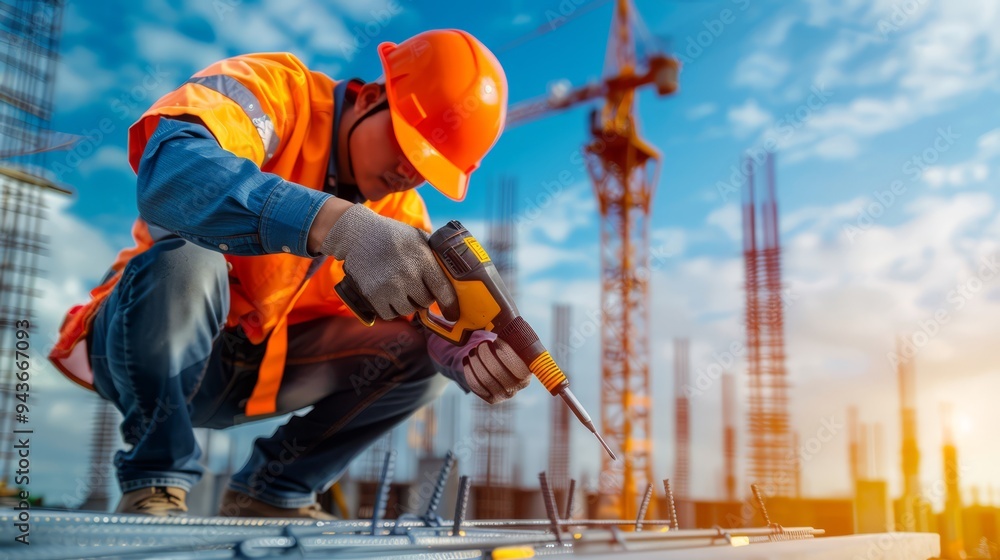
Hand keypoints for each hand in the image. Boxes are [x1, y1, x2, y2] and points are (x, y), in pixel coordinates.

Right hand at [321, 204, 456, 319]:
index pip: (442, 289)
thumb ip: (435, 254)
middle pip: (425, 302)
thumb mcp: (418, 237)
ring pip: (408, 310)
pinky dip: (392, 308)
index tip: (453, 314)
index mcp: (422, 258)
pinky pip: (389, 313)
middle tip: (418, 289)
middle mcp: (407, 274)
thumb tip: (455, 273)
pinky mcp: (372, 295)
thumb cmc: (393, 235)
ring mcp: (388, 286)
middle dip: (424, 298)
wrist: (358, 234)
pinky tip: (390, 295)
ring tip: (403, 290)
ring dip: (408, 304)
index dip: (450, 305)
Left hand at [462, 338, 531, 403]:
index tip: (497, 340)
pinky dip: (469, 370)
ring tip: (473, 350)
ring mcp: (504, 395)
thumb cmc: (506, 347)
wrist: (498, 364)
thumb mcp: (512, 340)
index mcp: (528, 372)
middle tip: (481, 344)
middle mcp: (517, 387)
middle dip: (486, 354)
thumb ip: (512, 336)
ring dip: (476, 361)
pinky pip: (476, 385)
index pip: (518, 368)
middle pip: (498, 372)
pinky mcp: (491, 398)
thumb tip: (504, 321)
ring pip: (485, 379)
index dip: (506, 353)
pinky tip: (468, 360)